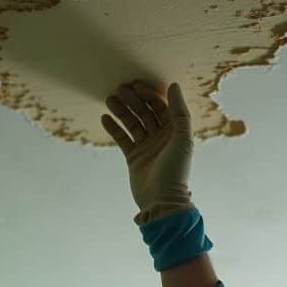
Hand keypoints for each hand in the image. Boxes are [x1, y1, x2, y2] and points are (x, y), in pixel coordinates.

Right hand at [101, 81, 194, 224]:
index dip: (149, 95)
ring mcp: (146, 146)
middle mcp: (161, 136)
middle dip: (133, 101)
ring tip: (109, 99)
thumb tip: (173, 85)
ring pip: (132, 123)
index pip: (161, 106)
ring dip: (122, 111)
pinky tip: (104, 118)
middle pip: (145, 112)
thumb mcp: (182, 139)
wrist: (161, 202)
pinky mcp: (133, 157)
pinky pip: (122, 139)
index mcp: (174, 131)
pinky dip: (114, 128)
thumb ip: (179, 112)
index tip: (136, 86)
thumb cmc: (175, 171)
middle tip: (120, 89)